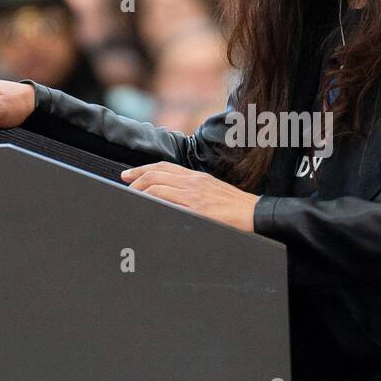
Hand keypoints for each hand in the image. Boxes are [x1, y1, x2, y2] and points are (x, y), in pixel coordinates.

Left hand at [121, 161, 257, 231]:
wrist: (255, 213)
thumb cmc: (235, 207)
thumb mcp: (212, 193)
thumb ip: (193, 193)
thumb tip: (175, 198)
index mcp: (197, 177)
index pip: (164, 167)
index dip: (144, 169)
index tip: (130, 174)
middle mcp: (193, 181)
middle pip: (158, 173)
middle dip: (137, 176)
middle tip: (125, 181)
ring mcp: (194, 193)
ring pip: (159, 184)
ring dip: (141, 188)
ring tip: (131, 195)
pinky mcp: (197, 207)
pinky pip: (169, 199)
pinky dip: (154, 198)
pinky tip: (145, 203)